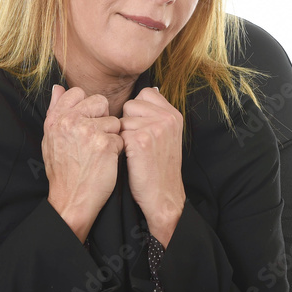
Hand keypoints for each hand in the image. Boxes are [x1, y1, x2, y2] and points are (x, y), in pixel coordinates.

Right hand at [43, 85, 122, 242]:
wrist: (71, 199)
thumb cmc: (63, 171)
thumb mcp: (51, 139)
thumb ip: (55, 111)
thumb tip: (58, 88)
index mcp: (56, 118)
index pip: (77, 93)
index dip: (88, 107)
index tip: (87, 121)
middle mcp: (70, 121)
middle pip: (100, 102)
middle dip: (103, 119)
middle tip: (95, 139)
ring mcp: (88, 131)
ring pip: (114, 121)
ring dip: (111, 136)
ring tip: (99, 153)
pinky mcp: (105, 144)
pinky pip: (121, 138)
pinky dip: (117, 151)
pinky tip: (106, 162)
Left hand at [120, 87, 185, 246]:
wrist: (163, 197)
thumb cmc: (159, 168)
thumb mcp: (166, 136)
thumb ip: (155, 116)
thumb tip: (137, 99)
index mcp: (174, 114)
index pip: (145, 93)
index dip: (137, 111)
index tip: (141, 128)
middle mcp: (167, 117)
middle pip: (130, 105)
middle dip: (128, 123)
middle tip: (140, 144)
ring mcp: (155, 127)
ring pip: (121, 120)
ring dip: (123, 136)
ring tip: (136, 153)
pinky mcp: (141, 140)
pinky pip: (118, 134)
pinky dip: (120, 147)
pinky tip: (131, 159)